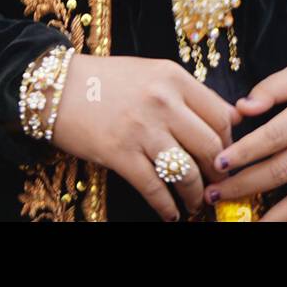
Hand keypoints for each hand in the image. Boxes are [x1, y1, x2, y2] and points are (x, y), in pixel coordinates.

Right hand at [51, 55, 236, 220]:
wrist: (57, 87)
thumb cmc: (106, 80)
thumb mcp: (151, 73)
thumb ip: (186, 92)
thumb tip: (230, 117)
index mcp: (173, 77)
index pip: (220, 115)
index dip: (228, 141)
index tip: (224, 155)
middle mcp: (162, 101)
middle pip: (211, 146)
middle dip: (217, 172)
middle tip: (215, 183)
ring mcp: (142, 129)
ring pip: (187, 172)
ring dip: (195, 195)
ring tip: (194, 203)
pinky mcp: (121, 154)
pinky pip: (156, 189)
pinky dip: (167, 207)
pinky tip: (170, 214)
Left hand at [203, 54, 286, 221]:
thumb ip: (272, 88)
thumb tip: (241, 108)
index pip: (272, 138)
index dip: (243, 154)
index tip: (218, 165)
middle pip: (282, 171)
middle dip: (245, 187)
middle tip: (215, 195)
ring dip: (272, 217)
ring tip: (245, 223)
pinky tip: (280, 225)